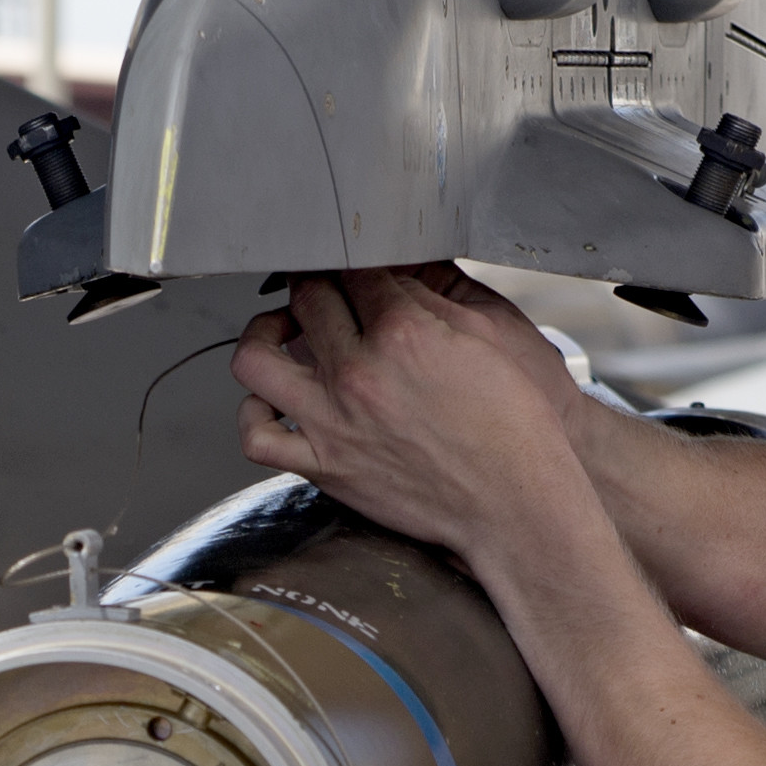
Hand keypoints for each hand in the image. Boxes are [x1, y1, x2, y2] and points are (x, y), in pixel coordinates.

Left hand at [233, 269, 607, 566]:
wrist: (514, 504)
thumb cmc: (511, 427)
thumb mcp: (485, 339)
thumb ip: (429, 301)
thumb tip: (391, 278)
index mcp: (403, 333)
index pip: (358, 272)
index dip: (357, 261)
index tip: (356, 263)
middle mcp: (359, 373)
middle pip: (308, 301)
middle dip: (316, 284)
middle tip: (326, 288)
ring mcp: (333, 422)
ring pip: (257, 359)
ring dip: (263, 334)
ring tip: (281, 330)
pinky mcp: (326, 467)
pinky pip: (258, 438)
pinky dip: (252, 415)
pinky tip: (272, 400)